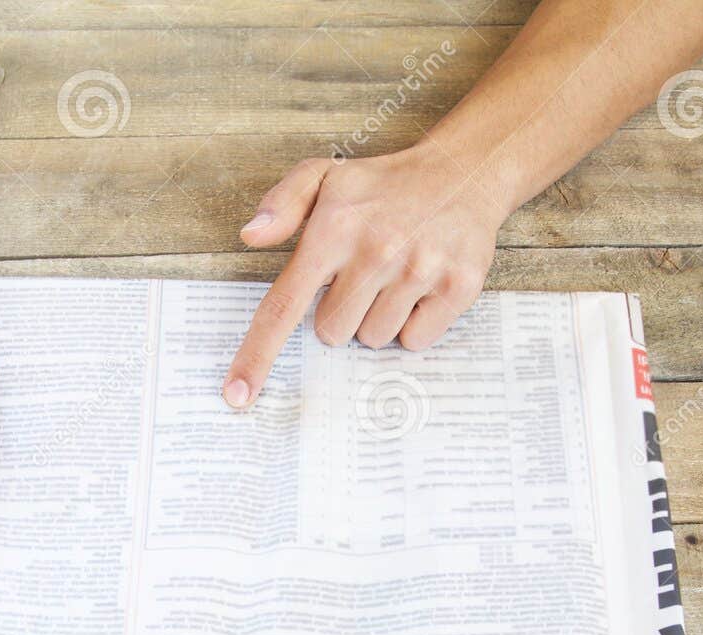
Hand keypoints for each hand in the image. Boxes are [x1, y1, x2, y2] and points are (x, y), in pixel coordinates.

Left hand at [223, 143, 503, 407]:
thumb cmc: (384, 185)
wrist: (465, 171)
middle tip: (362, 275)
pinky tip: (421, 285)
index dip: (257, 356)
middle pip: (332, 334)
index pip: (284, 306)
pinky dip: (414, 323)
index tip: (237, 395)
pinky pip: (415, 340)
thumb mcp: (325, 176)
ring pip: (374, 339)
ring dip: (378, 317)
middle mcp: (375, 251)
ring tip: (394, 275)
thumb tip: (251, 236)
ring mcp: (419, 270)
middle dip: (340, 312)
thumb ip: (283, 204)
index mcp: (333, 229)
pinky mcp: (457, 287)